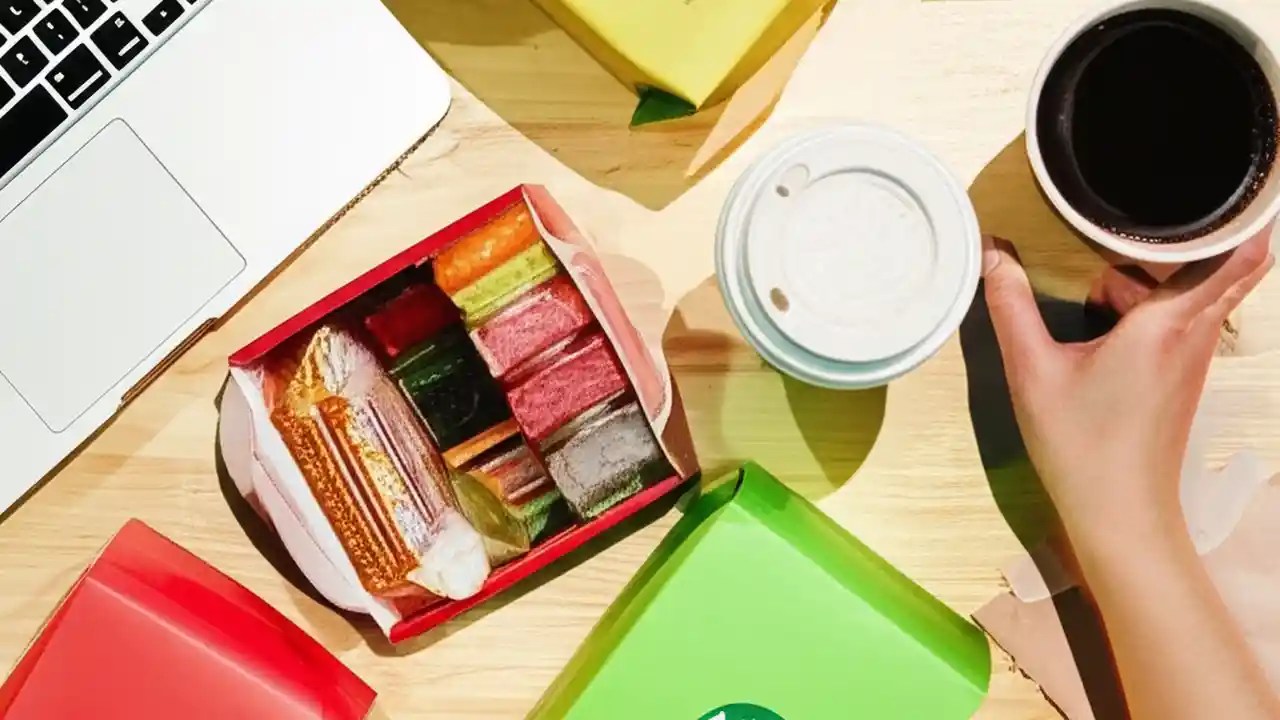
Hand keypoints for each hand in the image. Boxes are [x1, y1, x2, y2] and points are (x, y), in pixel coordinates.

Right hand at [981, 229, 1273, 550]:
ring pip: (1192, 289)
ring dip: (1155, 270)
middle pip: (1215, 262)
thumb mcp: (1032, 371)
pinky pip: (1177, 316)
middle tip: (1145, 202)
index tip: (1252, 175)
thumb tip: (993, 253)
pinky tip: (1099, 306)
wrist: (1121, 515)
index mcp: (1169, 322)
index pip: (1241, 255)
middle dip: (1182, 233)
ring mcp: (1191, 356)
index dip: (1254, 213)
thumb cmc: (1082, 446)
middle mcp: (1194, 333)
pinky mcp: (1180, 375)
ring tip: (1106, 253)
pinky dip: (1147, 300)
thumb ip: (1011, 306)